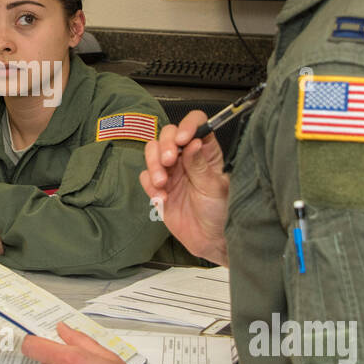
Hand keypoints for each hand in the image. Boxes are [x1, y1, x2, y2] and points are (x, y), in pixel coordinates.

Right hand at [139, 111, 229, 263]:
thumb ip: (200, 165)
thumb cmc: (218, 211)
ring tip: (162, 182)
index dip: (187, 125)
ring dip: (153, 164)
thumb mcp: (214, 188)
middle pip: (168, 134)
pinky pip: (146, 176)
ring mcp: (171, 170)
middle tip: (169, 161)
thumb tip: (193, 143)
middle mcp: (187, 156)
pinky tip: (163, 198)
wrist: (206, 239)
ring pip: (152, 151)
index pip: (196, 124)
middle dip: (165, 145)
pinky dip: (150, 185)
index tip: (182, 140)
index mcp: (206, 151)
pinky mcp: (158, 185)